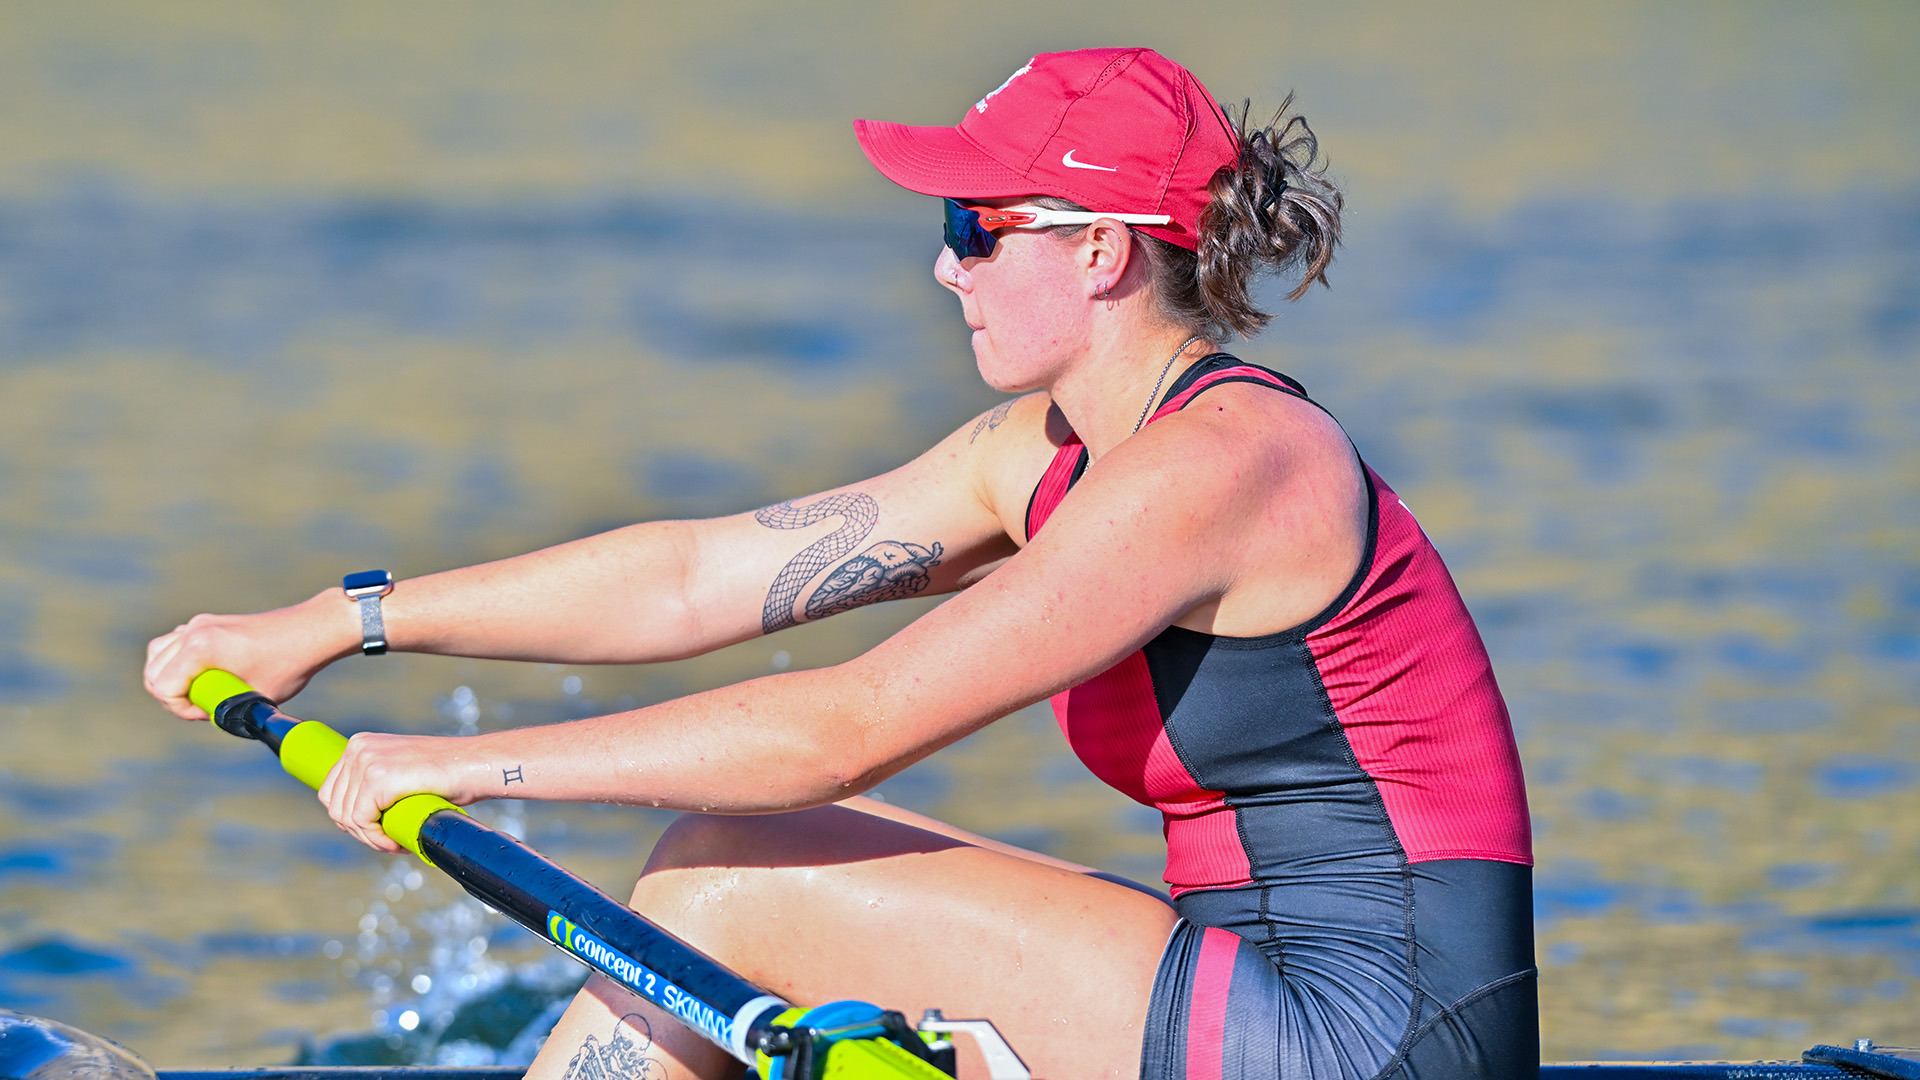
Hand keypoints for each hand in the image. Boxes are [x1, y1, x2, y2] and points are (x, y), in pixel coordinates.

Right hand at [143, 591, 358, 718]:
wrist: (312, 631)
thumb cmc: (288, 665)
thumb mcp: (254, 699)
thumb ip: (220, 710)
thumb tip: (204, 720)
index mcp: (201, 648)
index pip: (162, 687)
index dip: (180, 709)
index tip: (206, 713)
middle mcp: (195, 631)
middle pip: (153, 672)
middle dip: (171, 696)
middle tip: (203, 706)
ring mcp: (200, 623)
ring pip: (158, 654)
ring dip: (170, 678)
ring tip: (200, 691)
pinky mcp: (208, 622)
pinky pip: (174, 643)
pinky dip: (177, 661)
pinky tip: (204, 674)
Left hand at [319, 732, 484, 852]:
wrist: (476, 764)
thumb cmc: (447, 773)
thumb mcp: (402, 769)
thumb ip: (378, 782)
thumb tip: (357, 816)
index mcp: (360, 744)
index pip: (332, 791)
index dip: (350, 819)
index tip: (377, 831)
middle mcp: (358, 747)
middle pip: (335, 806)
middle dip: (359, 831)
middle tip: (387, 841)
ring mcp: (366, 761)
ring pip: (346, 817)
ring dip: (369, 838)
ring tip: (395, 843)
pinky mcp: (378, 778)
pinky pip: (362, 821)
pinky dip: (376, 839)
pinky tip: (395, 843)